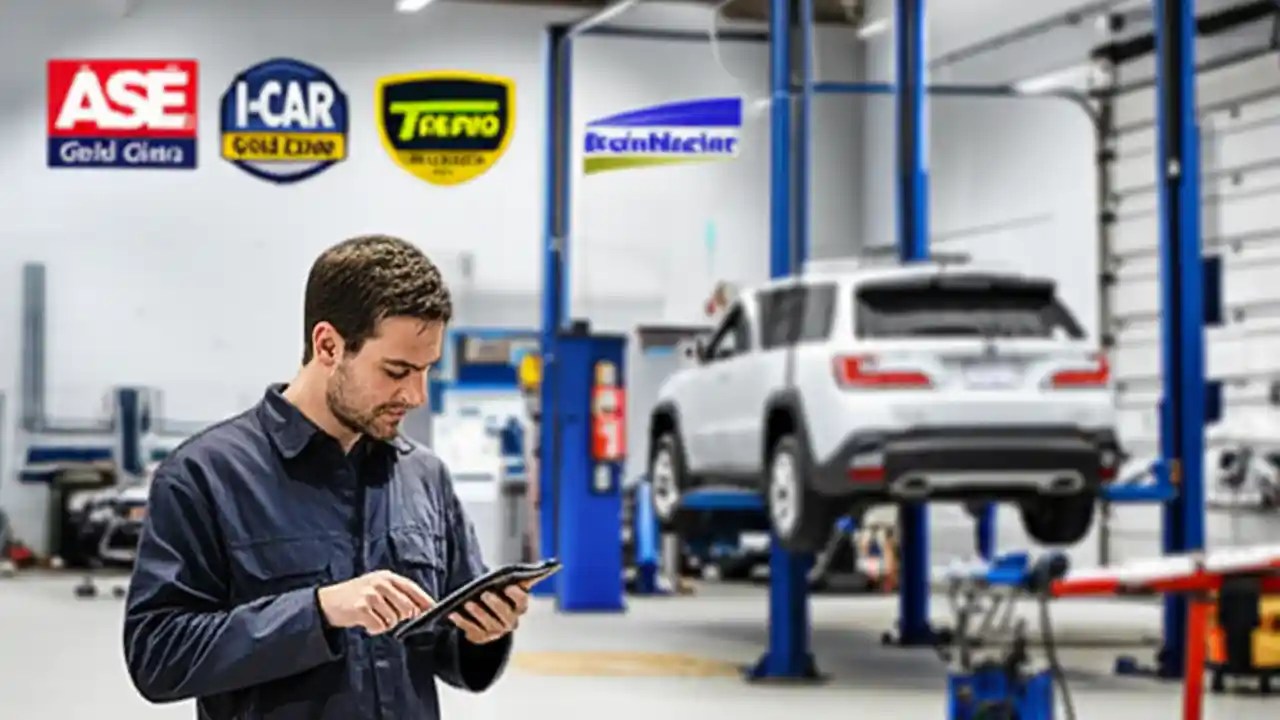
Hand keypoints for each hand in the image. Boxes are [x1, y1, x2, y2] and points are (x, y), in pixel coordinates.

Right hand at [317, 571, 434, 634]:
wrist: (327, 601)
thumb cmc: (356, 596)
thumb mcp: (377, 588)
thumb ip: (397, 595)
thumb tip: (421, 609)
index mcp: (387, 577)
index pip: (412, 589)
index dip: (425, 601)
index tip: (433, 610)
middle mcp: (380, 583)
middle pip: (408, 607)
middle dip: (403, 617)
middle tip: (389, 617)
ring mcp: (370, 594)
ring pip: (394, 619)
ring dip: (385, 624)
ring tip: (374, 617)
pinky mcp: (361, 608)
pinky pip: (379, 626)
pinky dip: (374, 629)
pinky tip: (365, 622)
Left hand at [448, 581, 531, 644]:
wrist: (484, 608)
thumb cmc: (500, 591)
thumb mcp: (511, 582)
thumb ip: (527, 575)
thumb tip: (552, 564)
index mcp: (520, 606)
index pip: (522, 602)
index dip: (516, 595)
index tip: (509, 586)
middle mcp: (511, 622)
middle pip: (505, 616)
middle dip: (496, 605)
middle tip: (485, 594)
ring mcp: (496, 631)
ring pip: (488, 624)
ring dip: (478, 614)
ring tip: (467, 603)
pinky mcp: (481, 637)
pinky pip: (471, 631)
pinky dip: (462, 622)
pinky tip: (453, 613)